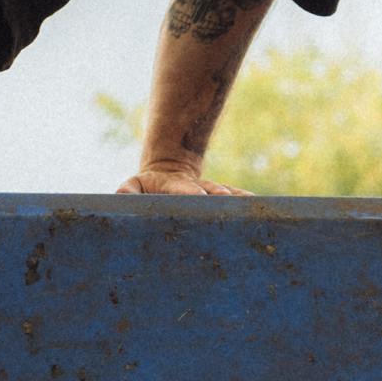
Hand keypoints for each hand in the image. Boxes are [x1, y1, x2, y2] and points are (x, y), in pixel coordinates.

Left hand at [117, 164, 249, 196]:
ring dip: (235, 199)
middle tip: (225, 198)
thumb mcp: (134, 186)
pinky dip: (248, 202)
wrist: (166, 173)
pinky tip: (261, 207)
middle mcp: (195, 188)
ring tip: (251, 205)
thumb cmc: (145, 188)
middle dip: (216, 194)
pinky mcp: (219, 197)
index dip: (188, 191)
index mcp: (173, 185)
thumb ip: (127, 190)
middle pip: (208, 190)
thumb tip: (120, 195)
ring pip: (226, 193)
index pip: (181, 188)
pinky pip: (236, 198)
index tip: (197, 194)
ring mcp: (208, 192)